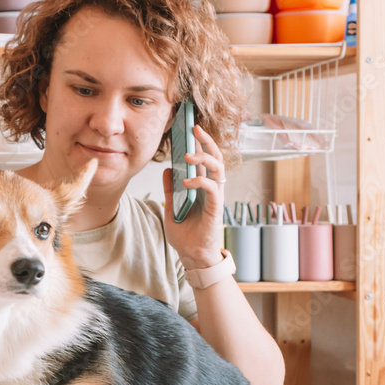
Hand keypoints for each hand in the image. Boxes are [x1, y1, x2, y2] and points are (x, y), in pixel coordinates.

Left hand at [162, 124, 227, 269]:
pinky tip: (188, 182)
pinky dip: (200, 181)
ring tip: (188, 155)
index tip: (190, 128)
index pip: (203, 159)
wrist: (192, 255)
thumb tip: (167, 170)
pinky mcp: (216, 207)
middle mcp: (211, 188)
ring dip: (204, 158)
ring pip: (217, 169)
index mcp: (202, 186)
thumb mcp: (171, 207)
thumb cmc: (185, 235)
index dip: (199, 143)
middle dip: (206, 141)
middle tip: (195, 128)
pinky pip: (212, 188)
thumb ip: (171, 189)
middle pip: (215, 157)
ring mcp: (215, 197)